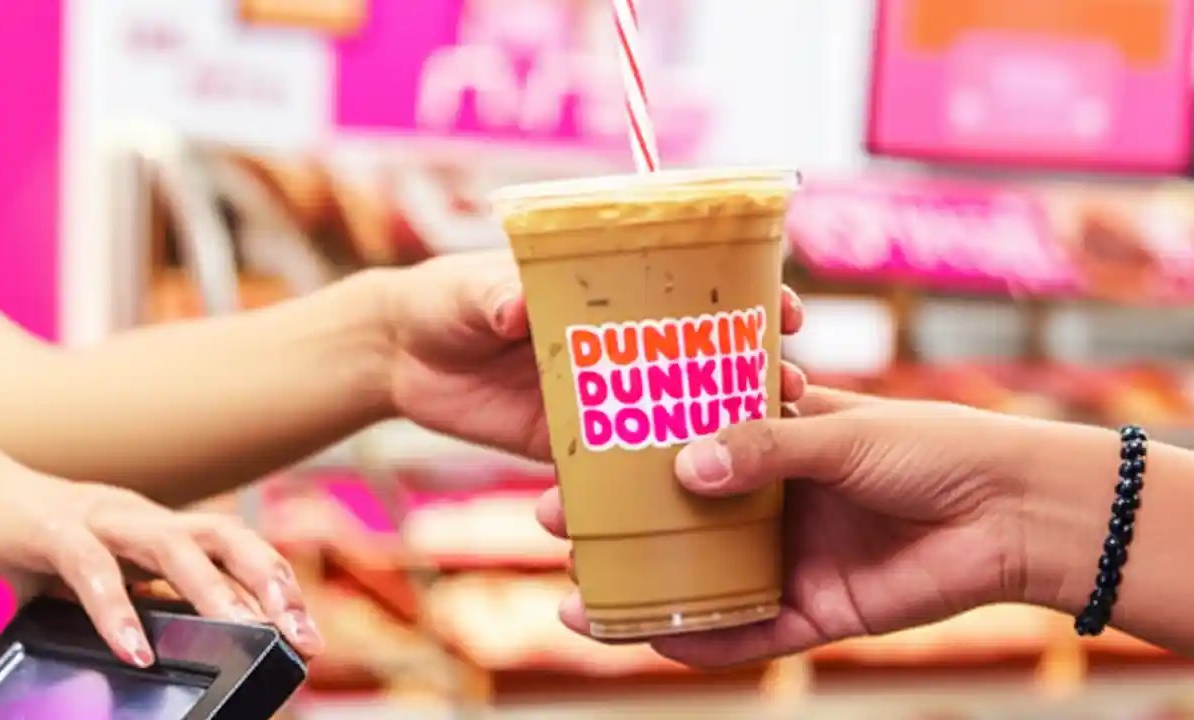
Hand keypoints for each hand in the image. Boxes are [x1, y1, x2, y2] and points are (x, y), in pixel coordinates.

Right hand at [0, 449, 321, 666]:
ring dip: (214, 590)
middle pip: (227, 537)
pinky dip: (117, 611)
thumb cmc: (44, 542)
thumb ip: (141, 602)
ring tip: (246, 631)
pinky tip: (136, 650)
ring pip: (175, 545)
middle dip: (271, 582)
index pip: (238, 549)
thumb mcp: (106, 576)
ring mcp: (104, 519)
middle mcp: (146, 517)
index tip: (308, 630)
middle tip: (300, 632)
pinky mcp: (55, 531)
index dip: (278, 584)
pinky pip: (93, 570)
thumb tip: (169, 651)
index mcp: (164, 528)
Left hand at [381, 251, 807, 459]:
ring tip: (761, 446)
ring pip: (673, 418)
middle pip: (703, 359)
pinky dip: (648, 487)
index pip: (694, 291)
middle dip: (752, 372)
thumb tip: (516, 305)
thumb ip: (494, 296)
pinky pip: (617, 471)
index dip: (746, 298)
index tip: (786, 310)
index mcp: (610, 296)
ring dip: (718, 431)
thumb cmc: (442, 301)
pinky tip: (688, 505)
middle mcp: (619, 349)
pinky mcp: (571, 446)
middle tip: (792, 389)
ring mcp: (601, 400)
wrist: (401, 357)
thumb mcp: (468, 292)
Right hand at [535, 389, 1033, 667]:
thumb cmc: (935, 446)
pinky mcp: (815, 612)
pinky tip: (646, 635)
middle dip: (615, 524)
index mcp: (777, 442)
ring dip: (640, 589)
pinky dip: (698, 640)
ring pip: (699, 579)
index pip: (685, 442)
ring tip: (576, 596)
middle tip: (551, 519)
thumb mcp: (843, 430)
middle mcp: (772, 502)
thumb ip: (766, 447)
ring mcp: (789, 558)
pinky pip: (745, 633)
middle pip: (678, 518)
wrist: (1014, 510)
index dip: (631, 448)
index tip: (573, 445)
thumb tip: (683, 470)